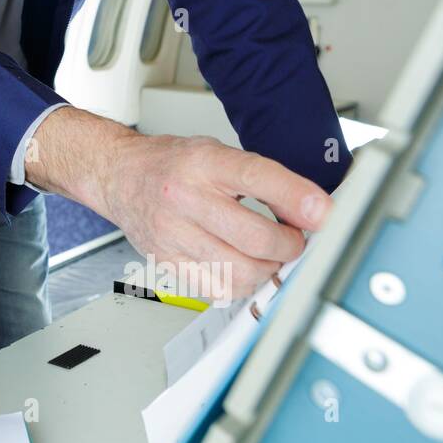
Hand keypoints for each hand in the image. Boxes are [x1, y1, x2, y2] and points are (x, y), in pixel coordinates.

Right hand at [27, 107, 333, 300]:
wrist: (118, 175)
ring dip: (268, 269)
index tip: (325, 213)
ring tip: (268, 256)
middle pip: (255, 236)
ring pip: (240, 271)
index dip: (297, 198)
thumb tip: (311, 210)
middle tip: (295, 240)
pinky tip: (242, 268)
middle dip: (290, 245)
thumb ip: (262, 179)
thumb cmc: (171, 164)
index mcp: (202, 162)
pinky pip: (217, 289)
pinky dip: (241, 285)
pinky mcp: (166, 261)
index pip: (257, 178)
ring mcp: (172, 233)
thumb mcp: (217, 153)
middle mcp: (184, 197)